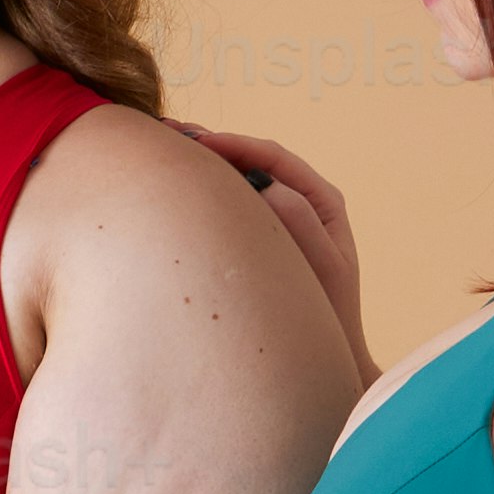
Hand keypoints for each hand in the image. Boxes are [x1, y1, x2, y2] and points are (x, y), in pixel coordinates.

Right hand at [172, 124, 371, 384]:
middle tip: (170, 134)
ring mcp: (278, 221)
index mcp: (321, 200)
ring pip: (237, 183)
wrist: (329, 359)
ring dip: (204, 169)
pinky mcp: (257, 242)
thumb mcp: (322, 266)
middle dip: (212, 148)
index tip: (198, 142)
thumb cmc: (329, 316)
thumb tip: (262, 184)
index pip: (272, 158)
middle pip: (252, 161)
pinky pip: (229, 210)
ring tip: (164, 153)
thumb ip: (297, 220)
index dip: (234, 145)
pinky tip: (173, 194)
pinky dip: (204, 197)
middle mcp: (302, 202)